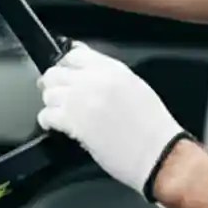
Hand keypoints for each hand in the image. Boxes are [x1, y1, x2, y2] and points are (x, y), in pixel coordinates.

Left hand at [37, 43, 188, 197]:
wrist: (160, 153)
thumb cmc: (154, 127)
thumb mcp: (135, 87)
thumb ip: (109, 75)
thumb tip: (86, 71)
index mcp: (113, 69)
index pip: (75, 54)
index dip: (65, 65)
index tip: (64, 73)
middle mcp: (95, 80)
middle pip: (56, 72)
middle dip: (54, 84)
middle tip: (57, 95)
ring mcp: (82, 100)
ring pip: (49, 93)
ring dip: (51, 103)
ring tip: (59, 113)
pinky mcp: (74, 122)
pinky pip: (47, 115)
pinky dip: (47, 121)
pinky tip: (55, 125)